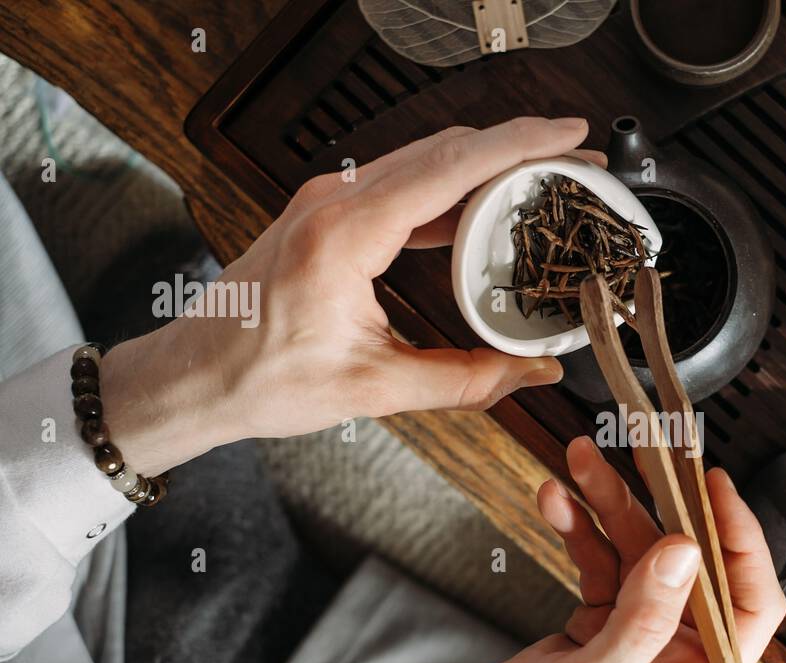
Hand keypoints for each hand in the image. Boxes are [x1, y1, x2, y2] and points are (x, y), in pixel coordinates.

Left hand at [98, 118, 596, 475]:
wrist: (194, 375)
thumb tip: (533, 371)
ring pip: (424, 160)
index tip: (568, 135)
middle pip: (444, 149)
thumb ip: (466, 379)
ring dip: (486, 163)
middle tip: (574, 157)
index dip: (518, 145)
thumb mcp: (374, 388)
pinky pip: (403, 184)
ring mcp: (327, 201)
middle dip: (517, 147)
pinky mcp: (327, 215)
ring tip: (543, 177)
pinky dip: (453, 187)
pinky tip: (485, 208)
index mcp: (345, 234)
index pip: (450, 167)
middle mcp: (333, 201)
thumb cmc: (260, 378)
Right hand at [398, 436, 785, 662]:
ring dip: (609, 506)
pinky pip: (599, 564)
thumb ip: (640, 622)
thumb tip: (685, 553)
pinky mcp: (598, 627)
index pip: (748, 606)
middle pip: (687, 566)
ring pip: (639, 555)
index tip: (716, 489)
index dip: (740, 542)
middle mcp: (677, 662)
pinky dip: (579, 530)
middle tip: (641, 453)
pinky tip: (557, 501)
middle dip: (657, 508)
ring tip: (581, 463)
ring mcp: (637, 640)